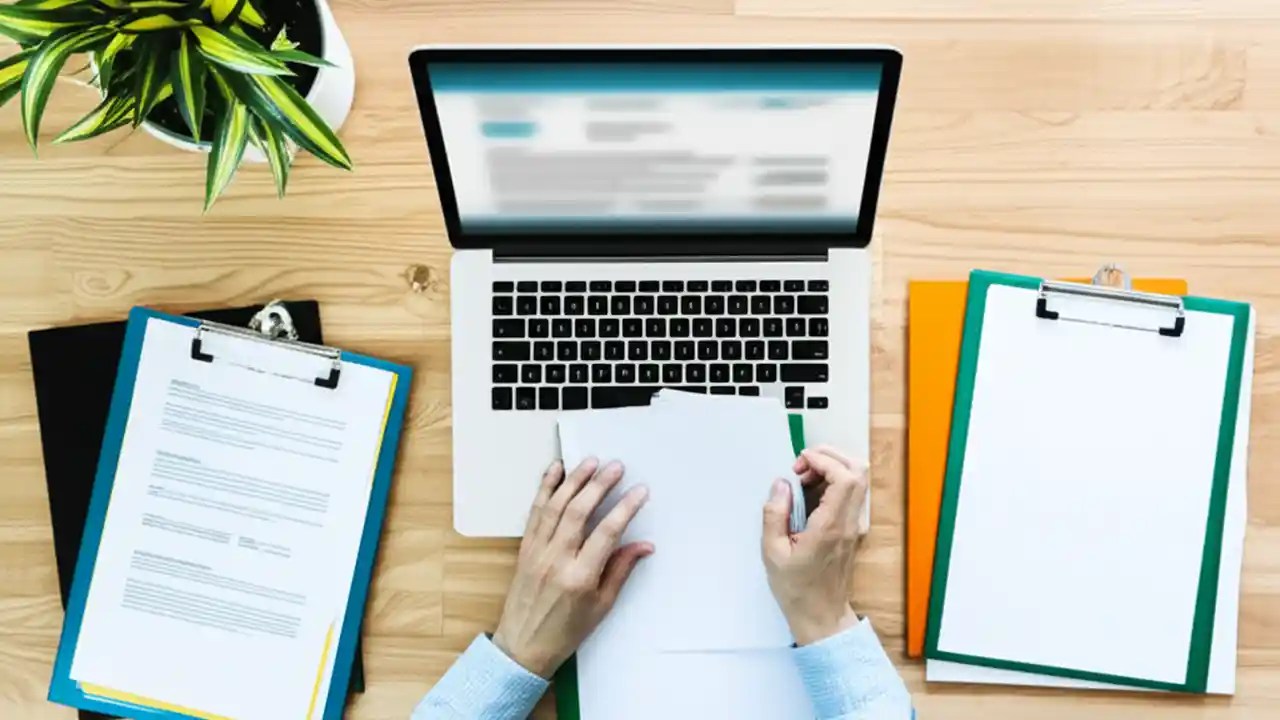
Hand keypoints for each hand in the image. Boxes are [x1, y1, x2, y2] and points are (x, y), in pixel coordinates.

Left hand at [492, 458, 652, 677]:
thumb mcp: (601, 606)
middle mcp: (556, 560)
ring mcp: (537, 552)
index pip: (607, 533)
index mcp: (580, 577)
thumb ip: (621, 570)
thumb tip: (644, 545)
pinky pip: (535, 512)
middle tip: (616, 467)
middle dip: (599, 485)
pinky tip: (555, 471)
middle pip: (579, 511)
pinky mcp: (525, 548)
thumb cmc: (565, 631)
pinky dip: (545, 488)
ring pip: (555, 506)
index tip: (639, 492)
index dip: (625, 508)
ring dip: (573, 480)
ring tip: (590, 462)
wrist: (523, 646)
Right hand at [761, 446, 868, 645]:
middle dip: (831, 457)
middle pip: (858, 472)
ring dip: (832, 468)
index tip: (800, 463)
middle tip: (803, 465)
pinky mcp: (852, 529)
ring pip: (858, 480)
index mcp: (830, 527)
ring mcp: (854, 526)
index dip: (824, 460)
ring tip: (804, 478)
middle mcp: (849, 523)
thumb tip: (781, 485)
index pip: (845, 478)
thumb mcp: (773, 553)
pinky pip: (850, 494)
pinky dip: (834, 482)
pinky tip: (810, 493)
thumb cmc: (797, 590)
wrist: (822, 617)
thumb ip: (775, 515)